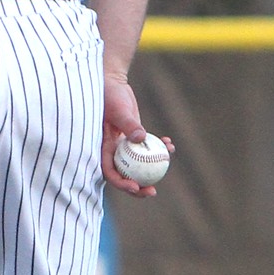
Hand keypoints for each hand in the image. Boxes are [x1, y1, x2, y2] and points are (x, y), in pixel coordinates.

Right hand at [101, 73, 173, 198]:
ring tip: (167, 163)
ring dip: (152, 168)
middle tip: (152, 191)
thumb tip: (141, 139)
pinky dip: (158, 147)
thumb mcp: (118, 110)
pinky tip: (170, 144)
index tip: (135, 186)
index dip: (121, 183)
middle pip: (124, 174)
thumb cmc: (109, 96)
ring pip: (138, 163)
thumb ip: (128, 125)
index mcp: (103, 148)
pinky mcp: (135, 135)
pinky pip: (147, 147)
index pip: (109, 172)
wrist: (112, 83)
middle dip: (137, 187)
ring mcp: (124, 144)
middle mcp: (114, 150)